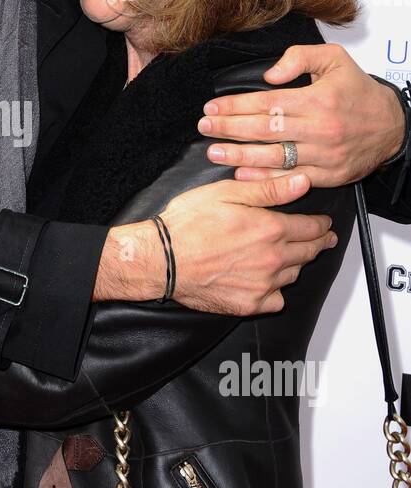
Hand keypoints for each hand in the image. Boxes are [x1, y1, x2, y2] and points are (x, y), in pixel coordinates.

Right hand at [160, 173, 336, 313]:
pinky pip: (277, 300)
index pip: (312, 227)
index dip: (322, 224)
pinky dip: (277, 291)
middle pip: (309, 252)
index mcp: (271, 229)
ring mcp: (263, 285)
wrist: (161, 259)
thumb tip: (302, 183)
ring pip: (295, 274)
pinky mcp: (249, 304)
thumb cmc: (188, 224)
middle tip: (323, 240)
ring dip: (297, 264)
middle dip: (318, 243)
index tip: (324, 224)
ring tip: (293, 257)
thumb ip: (269, 190)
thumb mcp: (227, 193)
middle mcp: (273, 259)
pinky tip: (269, 281)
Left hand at [197, 44, 405, 187]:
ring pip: (273, 157)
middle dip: (229, 129)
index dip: (235, 107)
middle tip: (204, 128)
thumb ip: (299, 57)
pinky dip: (264, 178)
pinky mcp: (327, 175)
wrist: (392, 127)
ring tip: (214, 151)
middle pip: (264, 130)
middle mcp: (319, 128)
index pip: (266, 104)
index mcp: (317, 100)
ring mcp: (322, 155)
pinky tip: (241, 174)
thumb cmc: (359, 92)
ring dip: (239, 155)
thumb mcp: (335, 59)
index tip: (212, 108)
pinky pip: (290, 178)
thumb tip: (269, 74)